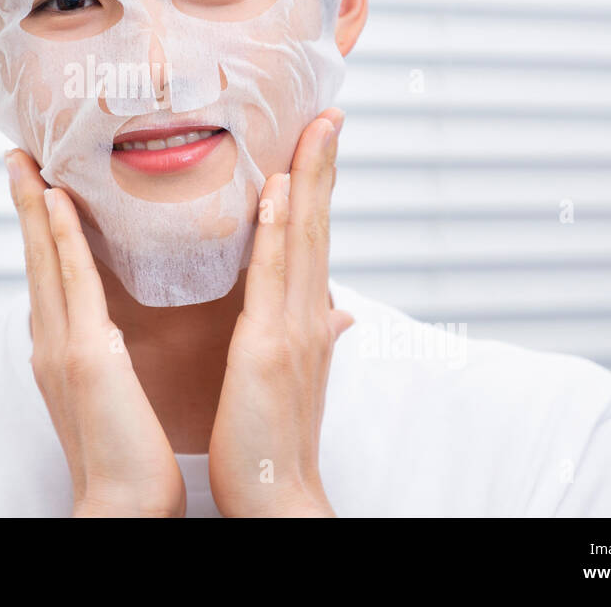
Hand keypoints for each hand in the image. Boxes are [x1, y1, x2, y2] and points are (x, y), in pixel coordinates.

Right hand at [5, 149, 185, 517]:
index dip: (42, 230)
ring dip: (33, 205)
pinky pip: (71, 282)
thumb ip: (112, 361)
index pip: (51, 278)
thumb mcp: (119, 399)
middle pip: (35, 258)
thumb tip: (118, 338)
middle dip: (26, 205)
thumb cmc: (131, 463)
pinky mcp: (84, 355)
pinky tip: (55, 200)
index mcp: (64, 353)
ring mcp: (62, 346)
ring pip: (44, 259)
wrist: (123, 509)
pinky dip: (58, 238)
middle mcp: (53, 343)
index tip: (41, 189)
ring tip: (25, 159)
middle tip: (18, 155)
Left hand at [208, 108, 353, 516]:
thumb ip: (317, 336)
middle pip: (319, 227)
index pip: (315, 240)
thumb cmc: (275, 441)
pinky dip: (280, 232)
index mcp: (308, 322)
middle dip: (324, 167)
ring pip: (305, 240)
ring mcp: (295, 331)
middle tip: (329, 112)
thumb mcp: (295, 378)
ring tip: (315, 128)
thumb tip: (340, 313)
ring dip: (310, 180)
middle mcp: (311, 318)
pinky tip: (279, 192)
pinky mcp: (270, 350)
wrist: (282, 499)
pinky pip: (274, 280)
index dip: (320, 188)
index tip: (321, 140)